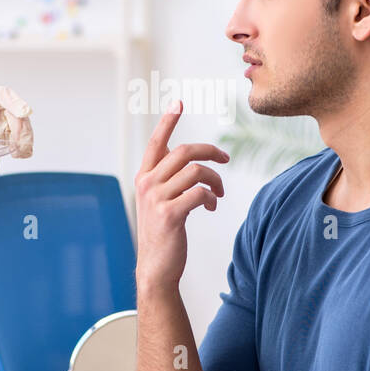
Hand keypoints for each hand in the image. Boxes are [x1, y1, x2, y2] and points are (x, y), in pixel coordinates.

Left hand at [0, 86, 33, 157]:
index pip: (3, 95)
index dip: (16, 102)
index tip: (26, 112)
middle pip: (17, 113)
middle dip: (22, 128)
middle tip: (20, 145)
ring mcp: (5, 118)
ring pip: (23, 125)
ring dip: (25, 139)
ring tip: (19, 152)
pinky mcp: (8, 131)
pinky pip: (21, 137)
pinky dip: (23, 146)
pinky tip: (19, 153)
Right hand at [134, 100, 228, 289]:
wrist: (155, 268)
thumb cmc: (162, 234)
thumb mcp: (159, 202)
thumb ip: (167, 180)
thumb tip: (187, 160)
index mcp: (144, 177)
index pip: (156, 142)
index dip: (168, 121)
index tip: (179, 102)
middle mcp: (147, 184)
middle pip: (184, 151)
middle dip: (210, 151)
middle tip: (225, 159)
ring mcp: (157, 199)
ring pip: (196, 171)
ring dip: (215, 180)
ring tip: (218, 194)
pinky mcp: (169, 214)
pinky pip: (199, 193)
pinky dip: (211, 197)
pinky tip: (211, 207)